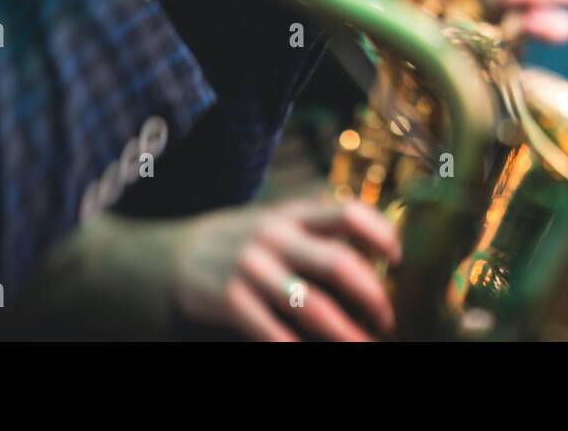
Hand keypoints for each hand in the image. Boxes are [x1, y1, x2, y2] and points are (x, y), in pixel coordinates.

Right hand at [173, 198, 399, 341]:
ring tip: (364, 346)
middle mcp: (274, 236)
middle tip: (387, 317)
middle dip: (371, 295)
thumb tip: (372, 257)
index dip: (379, 233)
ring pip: (311, 305)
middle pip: (337, 263)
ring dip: (345, 333)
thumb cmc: (239, 242)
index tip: (397, 258)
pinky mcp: (228, 299)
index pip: (347, 213)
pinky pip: (271, 331)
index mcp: (291, 214)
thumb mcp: (274, 223)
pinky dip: (296, 349)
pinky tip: (308, 355)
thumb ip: (314, 233)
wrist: (171, 256)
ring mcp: (250, 268)